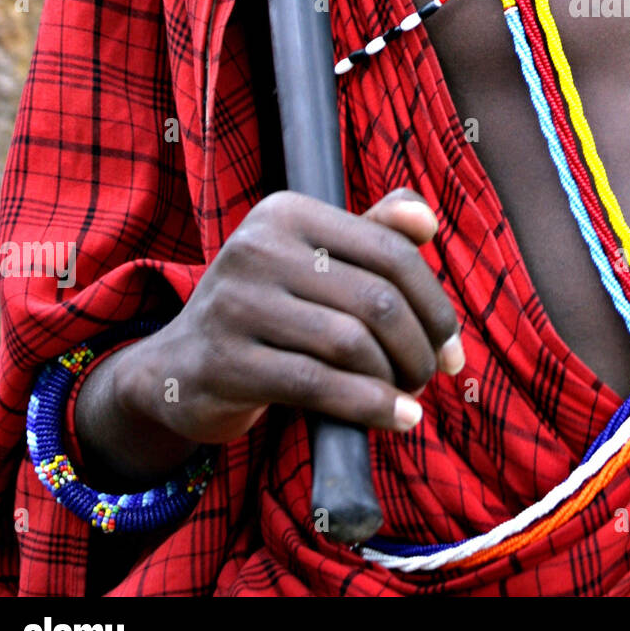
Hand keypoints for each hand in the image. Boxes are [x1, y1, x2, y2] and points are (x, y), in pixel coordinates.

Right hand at [85, 188, 462, 474]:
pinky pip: (318, 386)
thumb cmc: (271, 307)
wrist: (179, 366)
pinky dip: (371, 406)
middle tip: (429, 374)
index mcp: (288, 212)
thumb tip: (428, 221)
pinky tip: (399, 418)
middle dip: (419, 346)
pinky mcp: (224, 363)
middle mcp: (256, 247)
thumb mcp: (317, 259)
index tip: (451, 342)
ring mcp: (235, 304)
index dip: (434, 302)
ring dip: (395, 379)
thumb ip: (376, 233)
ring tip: (408, 395)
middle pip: (377, 299)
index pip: (391, 251)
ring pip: (352, 343)